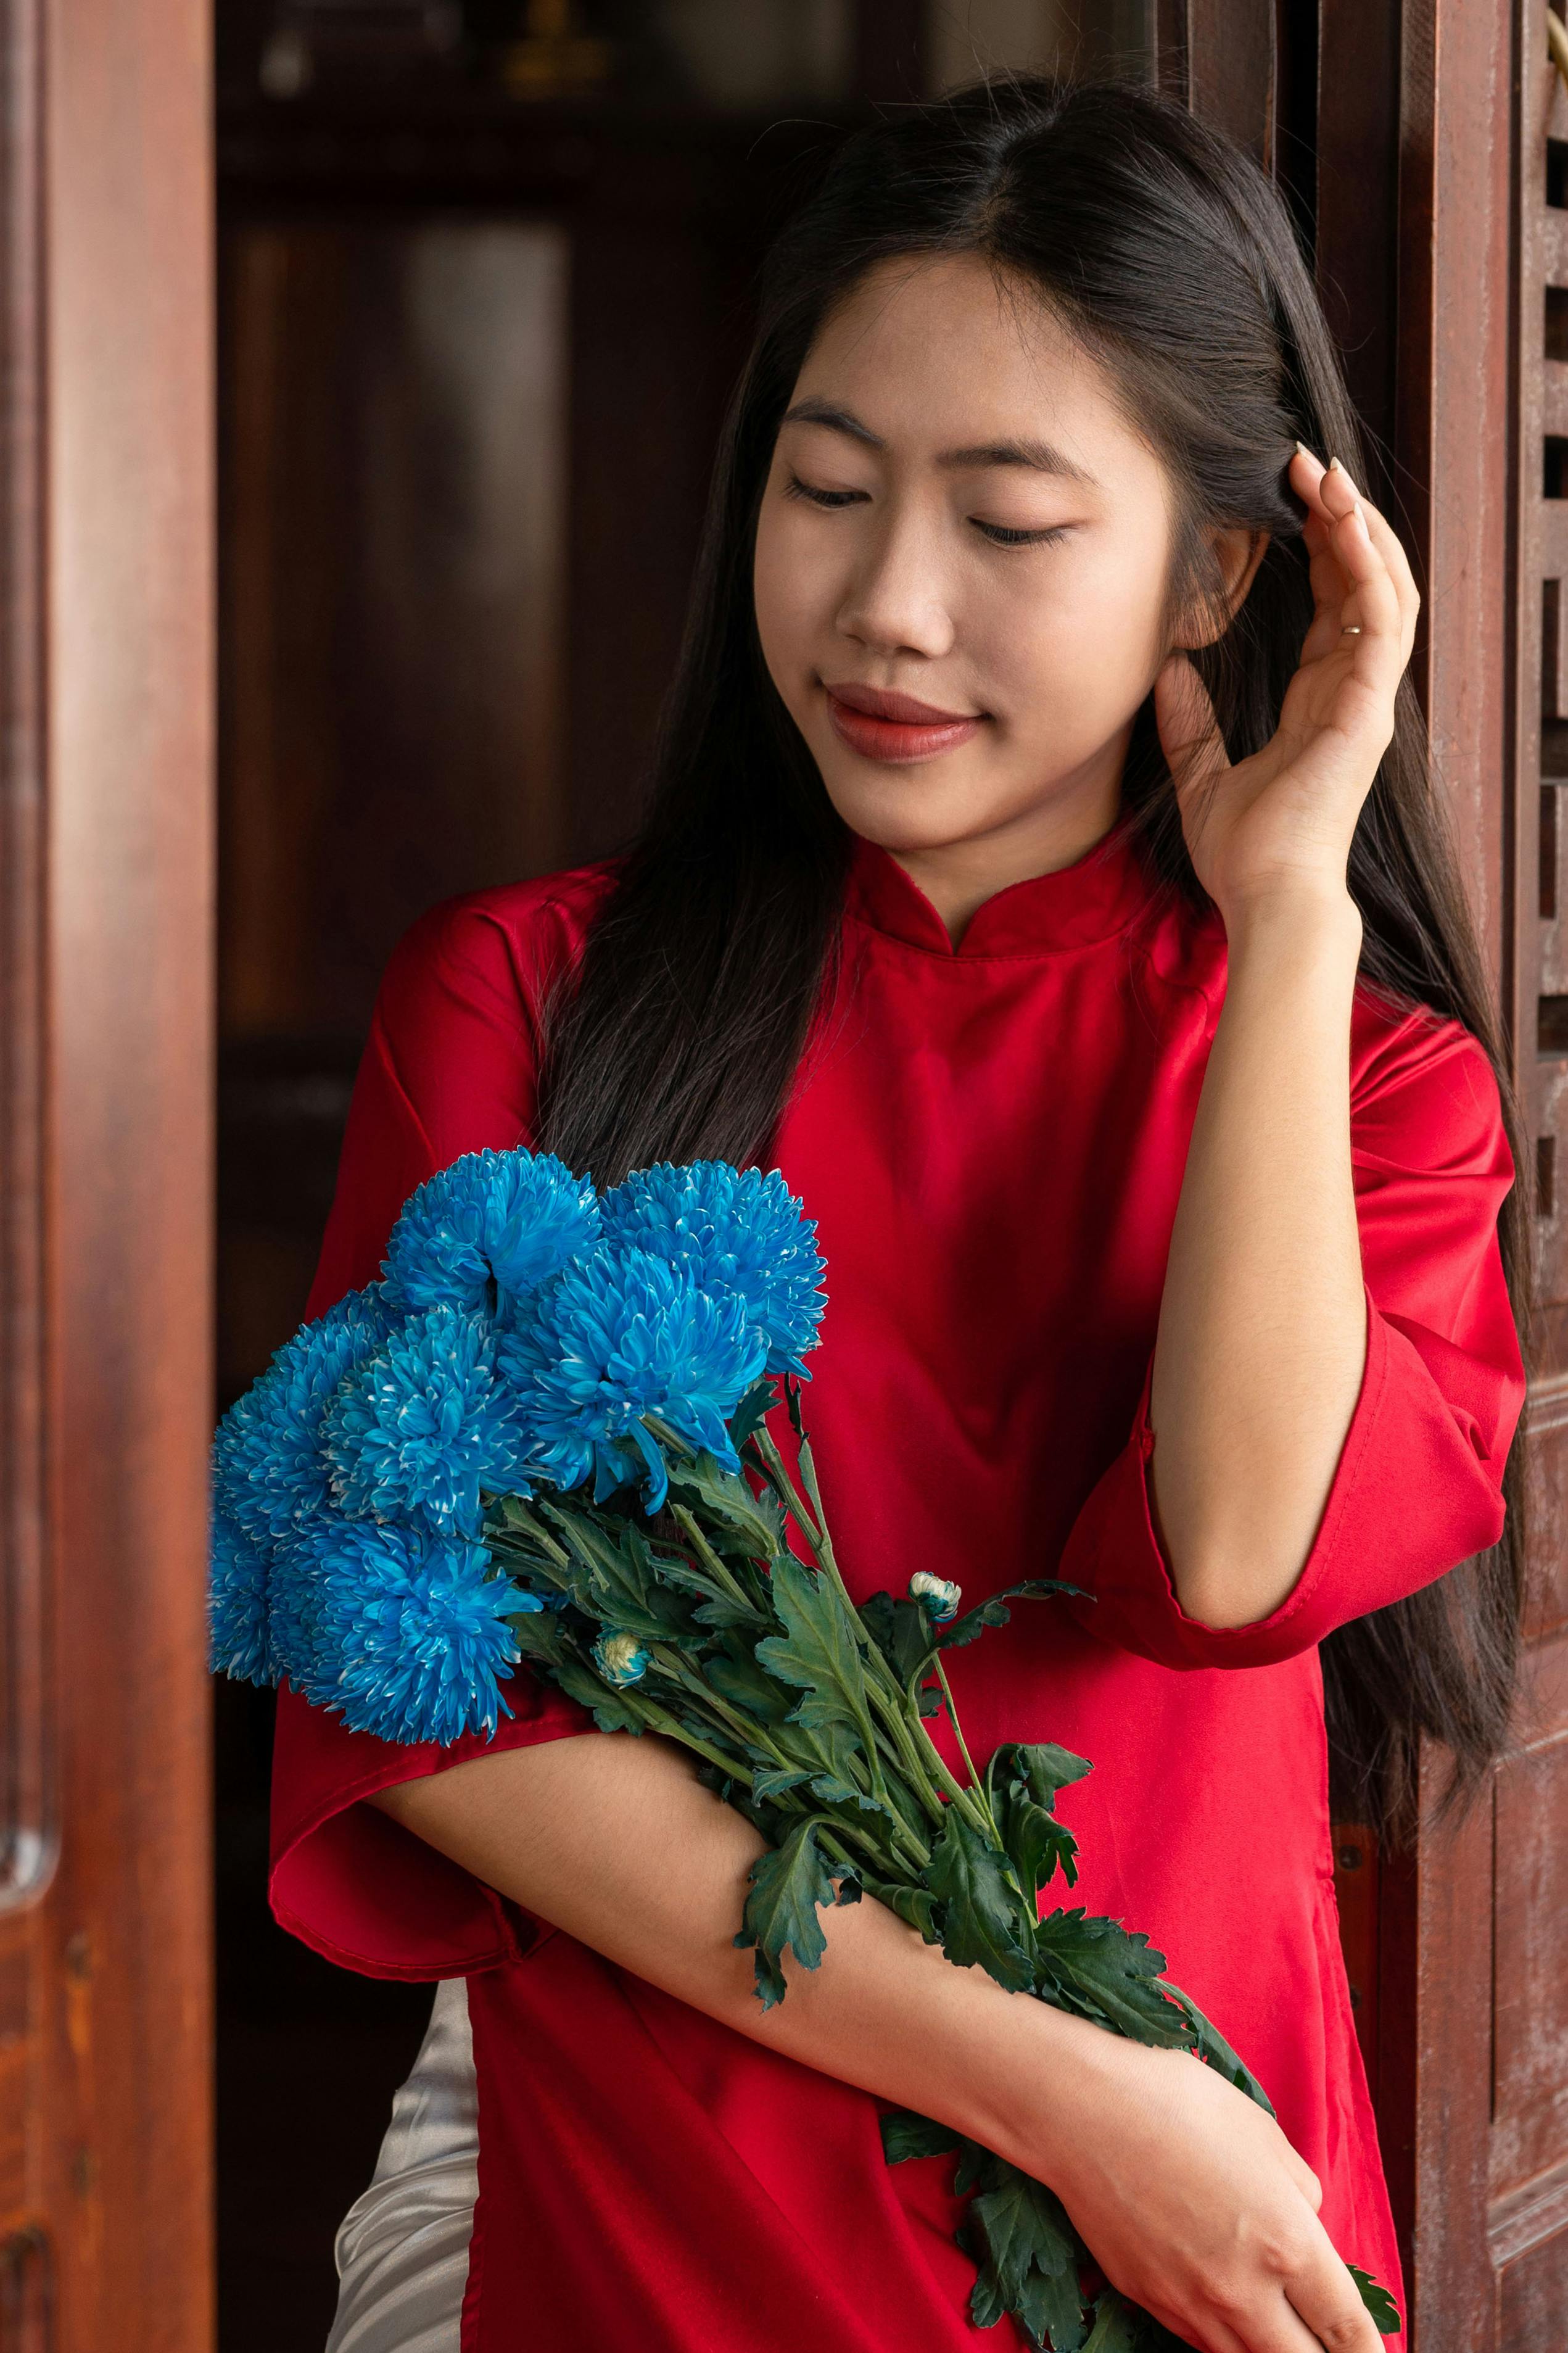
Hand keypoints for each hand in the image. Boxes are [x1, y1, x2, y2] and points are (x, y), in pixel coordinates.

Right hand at [1001, 2020, 1385, 2351]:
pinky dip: (1224, 2339)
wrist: (1079, 2110)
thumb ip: (1299, 2187)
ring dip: (1271, 2349)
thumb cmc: (1176, 2102)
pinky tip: (1229, 2316)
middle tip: (1329, 2347)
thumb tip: (1305, 2219)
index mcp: (1288, 2242)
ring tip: (1281, 2330)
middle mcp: (1245, 2291)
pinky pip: (1201, 2341)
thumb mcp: (1261, 2130)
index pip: (1349, 2330)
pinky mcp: (1149, 2301)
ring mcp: (1191, 2304)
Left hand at [1155, 445, 1419, 927]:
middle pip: (1364, 582)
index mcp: (1319, 701)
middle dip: (1342, 517)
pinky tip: (1345, 524)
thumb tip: (1165, 672)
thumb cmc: (1242, 850)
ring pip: (1385, 588)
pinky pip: (1381, 621)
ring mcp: (1367, 699)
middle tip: (1307, 463)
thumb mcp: (1201, 772)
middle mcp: (1352, 691)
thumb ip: (1188, 722)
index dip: (1319, 547)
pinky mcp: (1368, 709)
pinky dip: (1368, 568)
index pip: (1332, 605)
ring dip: (1360, 526)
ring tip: (1328, 474)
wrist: (1264, 894)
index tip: (1288, 497)